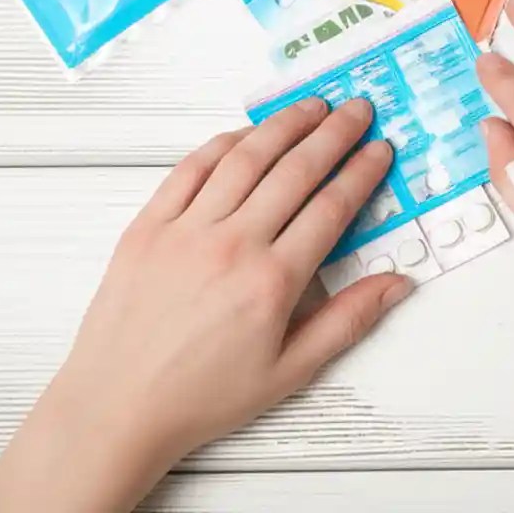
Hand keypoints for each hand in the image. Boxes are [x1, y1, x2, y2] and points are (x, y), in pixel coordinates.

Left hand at [0, 98, 413, 511]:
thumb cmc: (200, 396)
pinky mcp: (148, 226)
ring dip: (284, 124)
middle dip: (334, 133)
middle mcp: (231, 245)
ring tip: (311, 106)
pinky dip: (223, 143)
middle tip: (357, 110)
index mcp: (272, 282)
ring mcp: (185, 230)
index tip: (380, 150)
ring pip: (246, 158)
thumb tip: (395, 284)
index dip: (362, 173)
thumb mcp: (290, 372)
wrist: (118, 406)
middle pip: (295, 170)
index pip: (331, 208)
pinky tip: (246, 133)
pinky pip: (191, 169)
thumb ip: (347, 321)